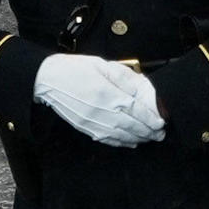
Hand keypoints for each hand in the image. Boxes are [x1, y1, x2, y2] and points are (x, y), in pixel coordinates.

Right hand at [33, 53, 162, 146]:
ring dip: (138, 138)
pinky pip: (107, 139)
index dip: (151, 119)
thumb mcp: (103, 66)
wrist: (48, 79)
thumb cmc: (75, 69)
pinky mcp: (85, 127)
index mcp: (109, 94)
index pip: (137, 111)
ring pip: (121, 135)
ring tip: (150, 138)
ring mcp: (93, 122)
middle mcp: (103, 111)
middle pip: (132, 126)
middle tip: (160, 134)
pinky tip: (131, 142)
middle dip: (149, 132)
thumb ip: (124, 78)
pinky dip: (121, 142)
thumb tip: (142, 89)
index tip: (161, 122)